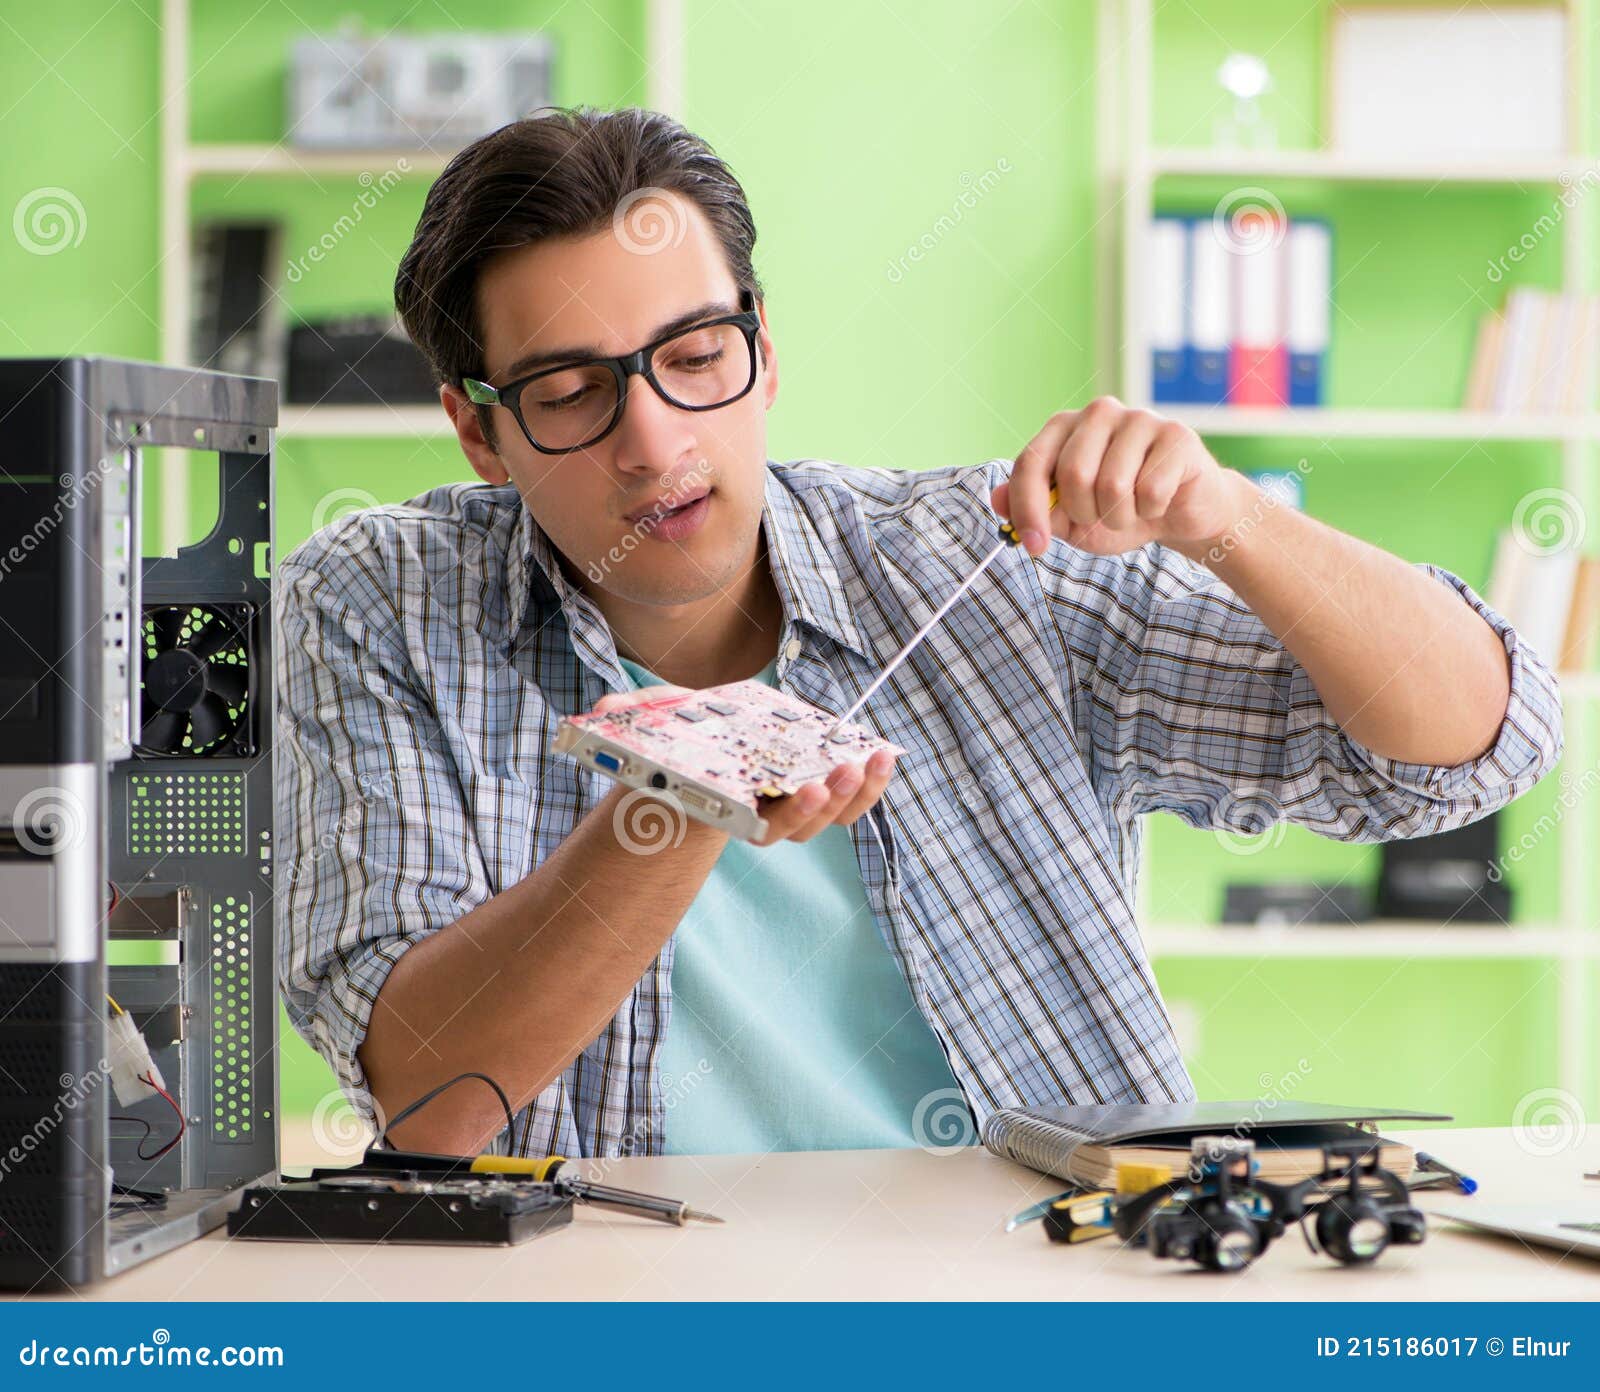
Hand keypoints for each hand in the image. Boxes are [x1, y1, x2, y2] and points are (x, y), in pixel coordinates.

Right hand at [590, 686, 898, 845]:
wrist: (701, 748)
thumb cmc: (677, 740)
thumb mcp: (651, 722)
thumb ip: (627, 718)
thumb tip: (601, 713)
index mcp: (731, 807)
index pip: (763, 825)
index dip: (789, 814)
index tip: (806, 790)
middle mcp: (766, 814)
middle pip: (804, 824)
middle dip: (828, 801)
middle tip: (840, 772)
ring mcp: (794, 803)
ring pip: (835, 815)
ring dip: (859, 792)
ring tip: (873, 759)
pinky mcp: (818, 787)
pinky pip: (851, 799)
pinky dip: (870, 783)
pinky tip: (883, 757)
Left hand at [991, 396, 1250, 558]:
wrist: (1180, 514)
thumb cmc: (1120, 512)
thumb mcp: (1069, 520)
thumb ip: (1034, 509)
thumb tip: (997, 499)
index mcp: (1064, 427)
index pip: (1031, 462)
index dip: (1028, 508)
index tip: (1034, 547)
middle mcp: (1099, 413)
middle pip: (1073, 473)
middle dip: (1084, 514)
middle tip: (1101, 519)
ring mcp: (1140, 418)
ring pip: (1113, 486)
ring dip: (1120, 517)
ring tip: (1131, 511)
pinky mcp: (1176, 436)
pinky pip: (1150, 490)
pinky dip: (1152, 511)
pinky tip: (1160, 502)